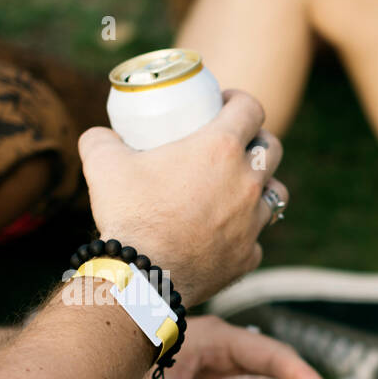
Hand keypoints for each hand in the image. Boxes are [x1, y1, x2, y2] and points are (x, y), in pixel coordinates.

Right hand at [79, 90, 285, 303]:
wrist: (143, 278)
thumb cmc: (128, 215)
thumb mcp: (102, 163)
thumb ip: (102, 139)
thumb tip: (103, 135)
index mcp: (220, 149)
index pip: (251, 109)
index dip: (241, 100)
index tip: (227, 103)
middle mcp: (247, 183)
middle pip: (273, 148)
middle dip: (258, 139)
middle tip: (237, 142)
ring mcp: (253, 222)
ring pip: (276, 193)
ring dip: (263, 184)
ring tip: (241, 186)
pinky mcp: (249, 256)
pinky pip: (257, 237)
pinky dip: (246, 231)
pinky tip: (227, 231)